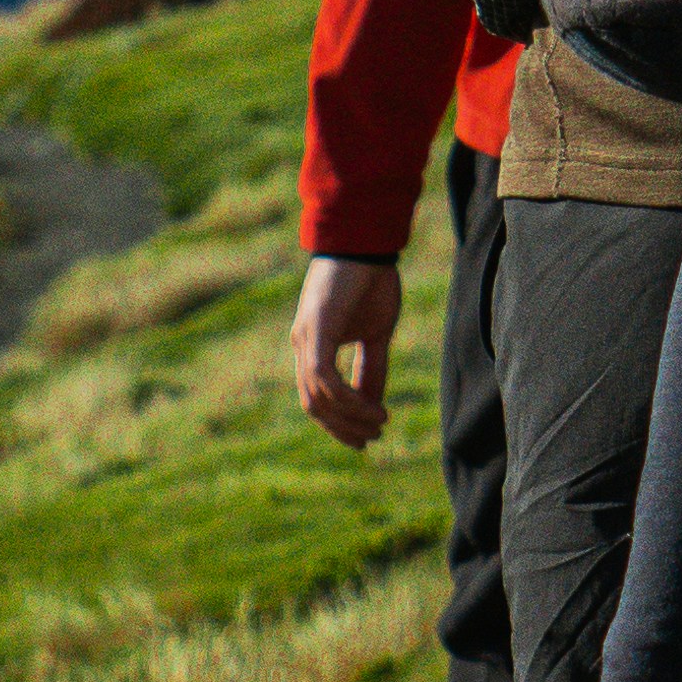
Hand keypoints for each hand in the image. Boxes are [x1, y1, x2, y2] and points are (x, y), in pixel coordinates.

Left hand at [287, 255, 402, 446]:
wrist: (366, 241)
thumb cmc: (371, 281)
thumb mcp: (375, 334)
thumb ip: (371, 368)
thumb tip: (373, 404)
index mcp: (312, 346)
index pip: (316, 398)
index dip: (338, 424)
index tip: (365, 439)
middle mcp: (302, 345)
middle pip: (313, 405)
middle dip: (343, 428)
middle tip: (372, 439)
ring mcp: (306, 337)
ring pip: (318, 396)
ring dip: (350, 417)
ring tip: (380, 423)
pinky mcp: (316, 329)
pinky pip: (323, 377)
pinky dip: (347, 398)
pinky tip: (372, 407)